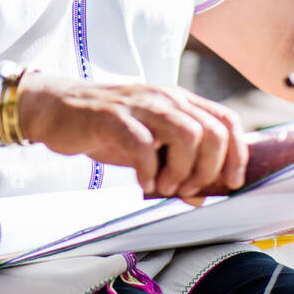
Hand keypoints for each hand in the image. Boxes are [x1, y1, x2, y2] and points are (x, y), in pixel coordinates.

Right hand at [19, 76, 247, 204]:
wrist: (56, 108)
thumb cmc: (105, 129)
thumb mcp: (147, 147)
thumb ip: (176, 166)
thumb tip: (201, 197)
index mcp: (179, 101)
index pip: (227, 121)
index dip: (237, 154)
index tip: (230, 183)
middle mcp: (165, 97)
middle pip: (213, 132)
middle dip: (208, 170)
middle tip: (186, 190)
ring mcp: (140, 104)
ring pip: (187, 134)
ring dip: (182, 170)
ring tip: (164, 186)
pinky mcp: (113, 116)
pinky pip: (144, 145)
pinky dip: (149, 171)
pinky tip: (142, 182)